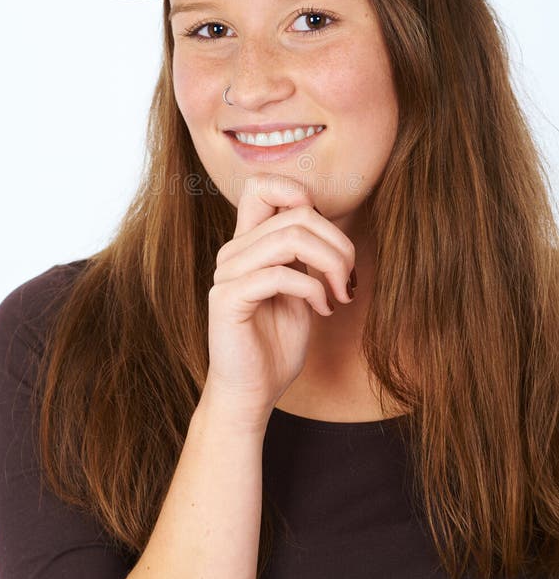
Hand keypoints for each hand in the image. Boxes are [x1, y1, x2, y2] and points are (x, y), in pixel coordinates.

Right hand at [203, 175, 355, 431]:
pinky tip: (323, 310)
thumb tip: (325, 222)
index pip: (262, 186)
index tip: (328, 235)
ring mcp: (227, 273)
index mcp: (249, 243)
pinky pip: (280, 275)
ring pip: (290, 238)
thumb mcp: (299, 288)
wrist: (252, 393)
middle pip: (296, 213)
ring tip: (342, 293)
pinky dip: (313, 290)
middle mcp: (234, 251)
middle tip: (350, 277)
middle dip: (338, 242)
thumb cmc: (277, 343)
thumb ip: (303, 254)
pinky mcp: (227, 298)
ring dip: (331, 264)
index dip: (299, 192)